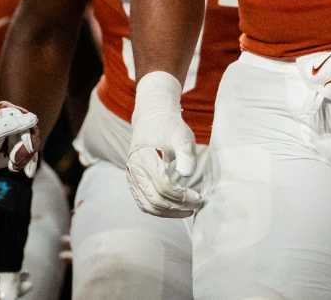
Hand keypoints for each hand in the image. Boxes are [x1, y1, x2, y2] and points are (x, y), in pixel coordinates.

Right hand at [125, 72, 201, 217]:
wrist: (152, 119)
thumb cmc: (169, 127)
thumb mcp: (181, 135)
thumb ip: (185, 153)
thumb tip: (187, 174)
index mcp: (144, 158)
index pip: (163, 186)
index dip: (182, 195)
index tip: (198, 197)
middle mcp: (134, 170)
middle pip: (155, 199)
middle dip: (177, 207)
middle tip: (197, 206)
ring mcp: (132, 178)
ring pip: (148, 205)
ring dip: (168, 212)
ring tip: (188, 210)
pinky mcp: (134, 182)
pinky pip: (144, 203)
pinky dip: (159, 210)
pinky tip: (176, 209)